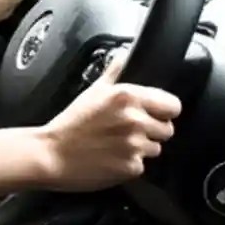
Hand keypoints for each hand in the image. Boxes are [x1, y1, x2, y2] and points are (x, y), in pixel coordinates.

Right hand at [37, 53, 181, 191]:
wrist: (51, 155)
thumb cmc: (69, 125)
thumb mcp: (92, 92)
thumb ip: (114, 73)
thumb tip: (124, 57)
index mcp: (128, 97)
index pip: (172, 105)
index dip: (163, 110)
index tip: (153, 114)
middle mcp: (135, 120)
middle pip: (167, 129)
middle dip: (151, 131)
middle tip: (126, 131)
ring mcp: (134, 145)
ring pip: (155, 149)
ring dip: (140, 148)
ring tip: (116, 144)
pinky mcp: (131, 167)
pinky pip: (141, 165)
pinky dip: (129, 164)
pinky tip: (111, 158)